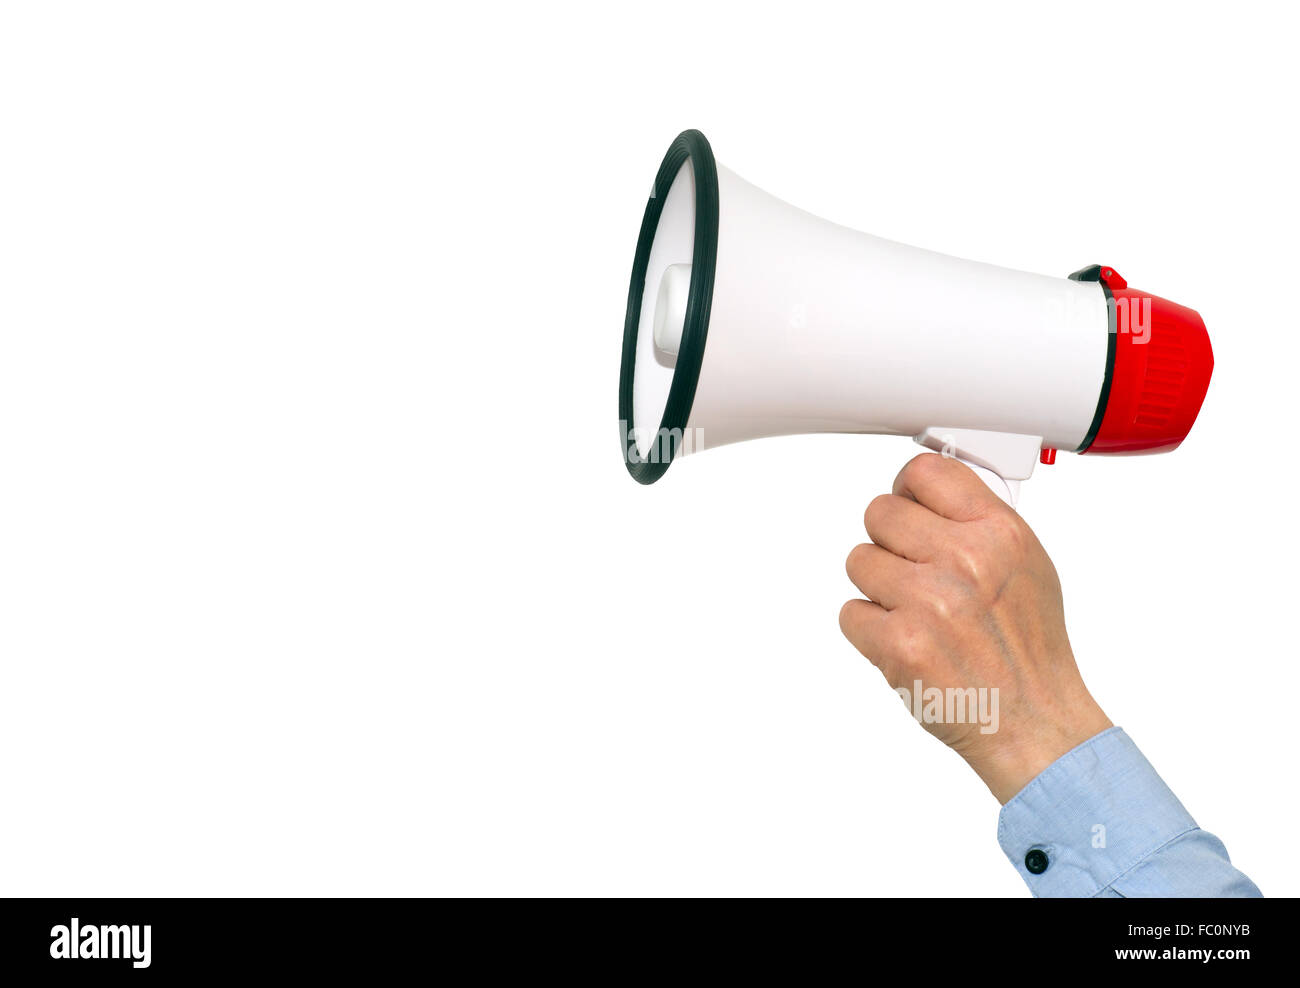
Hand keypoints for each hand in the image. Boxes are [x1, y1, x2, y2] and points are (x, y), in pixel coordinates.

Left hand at [839, 453, 1111, 803]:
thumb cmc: (1029, 648)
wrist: (1034, 724)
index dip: (907, 490)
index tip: (908, 506)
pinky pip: (850, 612)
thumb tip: (926, 494)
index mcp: (999, 533)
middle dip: (889, 543)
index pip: (924, 472)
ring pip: (859, 560)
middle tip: (913, 574)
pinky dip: (870, 631)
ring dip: (878, 588)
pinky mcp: (898, 644)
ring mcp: (928, 602)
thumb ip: (979, 523)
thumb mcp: (1029, 565)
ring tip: (915, 614)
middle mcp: (965, 560)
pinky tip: (906, 643)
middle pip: (879, 512)